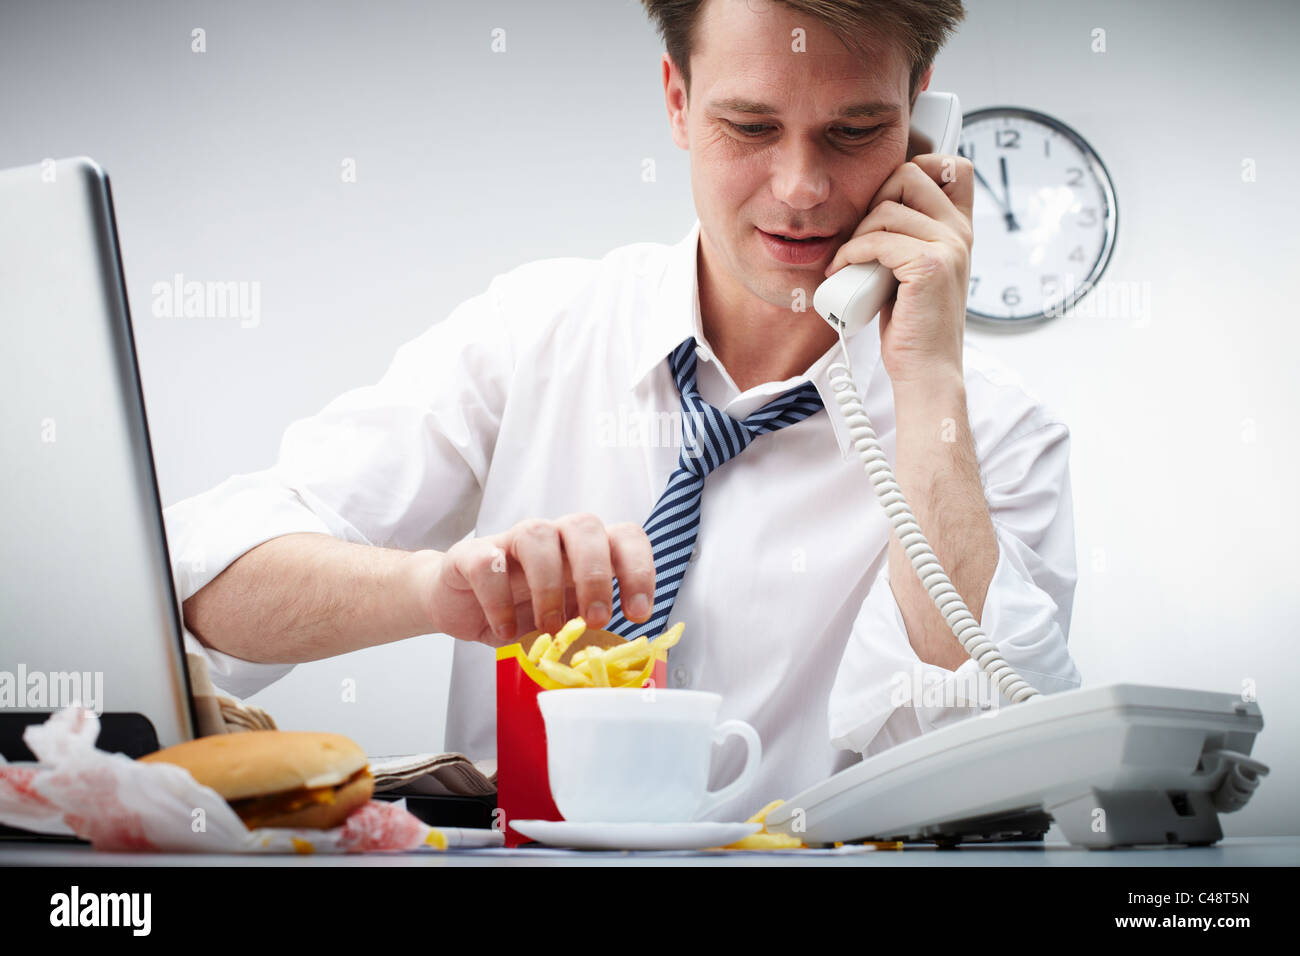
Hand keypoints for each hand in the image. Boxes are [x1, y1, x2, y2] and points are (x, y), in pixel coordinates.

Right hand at [409, 514, 655, 646]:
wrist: (458, 605)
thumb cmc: (520, 611)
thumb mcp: (563, 625)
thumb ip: (588, 632)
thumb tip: (618, 661)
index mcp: (584, 550)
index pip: (624, 537)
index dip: (639, 570)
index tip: (638, 613)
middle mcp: (553, 537)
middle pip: (584, 525)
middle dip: (596, 574)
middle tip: (595, 619)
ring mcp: (511, 541)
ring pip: (537, 534)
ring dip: (549, 585)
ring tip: (549, 628)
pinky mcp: (472, 554)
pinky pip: (488, 562)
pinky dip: (499, 600)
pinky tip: (506, 630)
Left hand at [823, 153, 973, 387]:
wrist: (925, 369)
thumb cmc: (912, 325)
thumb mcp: (912, 271)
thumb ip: (907, 237)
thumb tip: (874, 208)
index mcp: (959, 230)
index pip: (953, 167)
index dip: (917, 167)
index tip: (885, 201)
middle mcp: (960, 233)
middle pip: (910, 174)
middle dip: (874, 199)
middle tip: (861, 236)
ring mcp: (949, 246)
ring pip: (888, 207)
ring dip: (856, 232)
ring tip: (848, 262)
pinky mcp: (929, 264)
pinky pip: (877, 239)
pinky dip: (851, 252)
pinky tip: (842, 270)